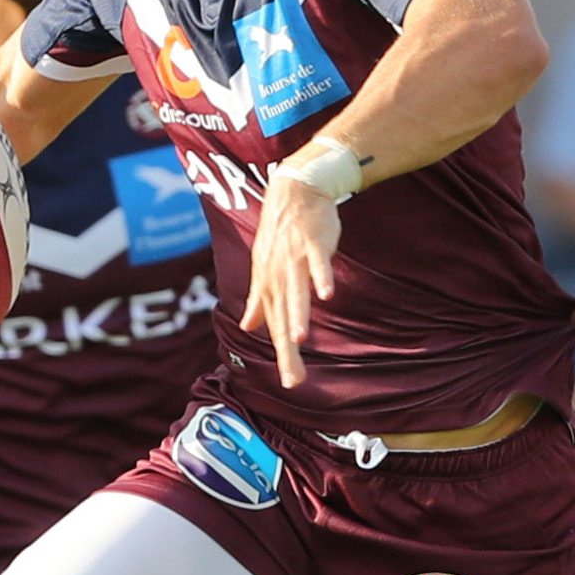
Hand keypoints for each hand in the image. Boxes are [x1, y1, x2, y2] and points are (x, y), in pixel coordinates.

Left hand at [240, 176, 341, 386]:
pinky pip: (317, 261)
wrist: (293, 191)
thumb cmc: (281, 234)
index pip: (275, 327)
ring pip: (296, 292)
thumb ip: (259, 300)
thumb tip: (247, 326)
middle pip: (284, 317)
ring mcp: (295, 258)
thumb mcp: (265, 269)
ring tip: (299, 341)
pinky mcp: (312, 241)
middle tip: (295, 380)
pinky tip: (327, 294)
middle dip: (288, 350)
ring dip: (298, 315)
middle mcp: (278, 275)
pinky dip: (321, 276)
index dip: (283, 356)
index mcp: (269, 285)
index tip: (291, 383)